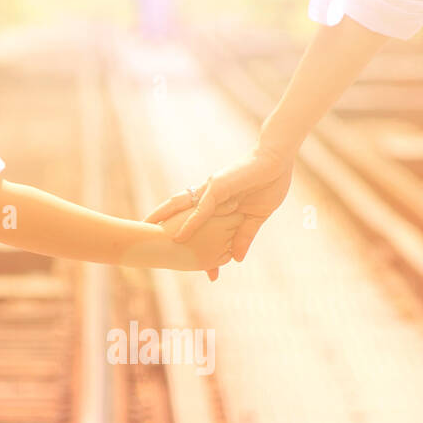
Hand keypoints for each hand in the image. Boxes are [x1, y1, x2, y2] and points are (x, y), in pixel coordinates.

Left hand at [146, 148, 293, 277]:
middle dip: (161, 224)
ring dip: (164, 220)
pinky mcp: (219, 187)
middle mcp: (207, 194)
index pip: (196, 221)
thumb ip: (244, 236)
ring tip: (147, 234)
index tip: (185, 262)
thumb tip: (236, 259)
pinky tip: (179, 236)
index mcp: (215, 200)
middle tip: (143, 240)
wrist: (279, 161)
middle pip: (179, 211)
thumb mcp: (255, 218)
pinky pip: (202, 208)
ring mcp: (212, 189)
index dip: (189, 240)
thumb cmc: (269, 183)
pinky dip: (191, 223)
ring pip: (182, 207)